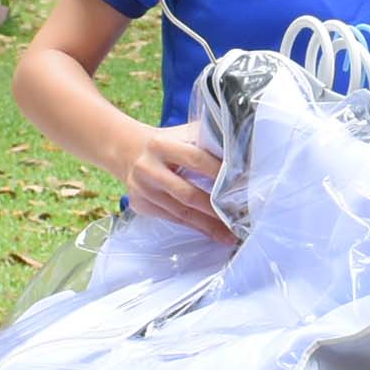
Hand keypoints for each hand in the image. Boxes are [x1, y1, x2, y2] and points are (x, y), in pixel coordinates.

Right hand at [116, 123, 232, 241]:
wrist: (126, 150)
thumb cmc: (167, 142)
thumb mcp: (182, 134)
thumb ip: (206, 142)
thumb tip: (243, 156)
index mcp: (162, 144)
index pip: (196, 159)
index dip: (219, 174)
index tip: (242, 186)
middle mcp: (148, 168)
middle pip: (187, 193)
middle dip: (214, 209)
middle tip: (238, 220)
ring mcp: (142, 189)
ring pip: (180, 212)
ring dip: (207, 225)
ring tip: (228, 235)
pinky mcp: (140, 205)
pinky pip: (172, 218)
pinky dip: (193, 226)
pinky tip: (210, 232)